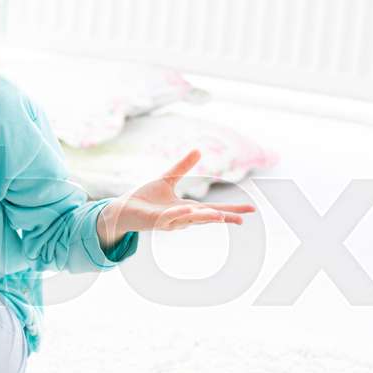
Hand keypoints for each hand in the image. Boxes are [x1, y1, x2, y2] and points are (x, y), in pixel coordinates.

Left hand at [96, 149, 256, 246]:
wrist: (123, 209)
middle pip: (207, 217)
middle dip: (224, 217)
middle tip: (243, 219)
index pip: (213, 209)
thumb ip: (183, 167)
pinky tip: (187, 210)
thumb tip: (198, 150)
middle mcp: (181, 217)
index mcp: (187, 208)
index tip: (250, 210)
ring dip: (205, 218)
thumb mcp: (167, 179)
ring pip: (190, 220)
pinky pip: (168, 218)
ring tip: (221, 216)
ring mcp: (169, 221)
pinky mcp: (155, 222)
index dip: (231, 209)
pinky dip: (178, 215)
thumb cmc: (145, 198)